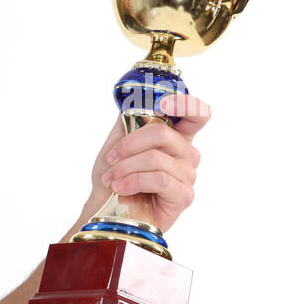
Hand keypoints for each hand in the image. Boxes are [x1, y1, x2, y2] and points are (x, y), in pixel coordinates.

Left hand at [84, 93, 211, 233]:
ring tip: (112, 178)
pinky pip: (160, 179)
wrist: (104, 208)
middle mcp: (187, 154)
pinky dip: (133, 181)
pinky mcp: (184, 196)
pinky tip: (120, 188)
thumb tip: (138, 96)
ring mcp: (188, 175)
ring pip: (157, 158)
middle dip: (129, 144)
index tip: (160, 105)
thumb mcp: (118, 141)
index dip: (185, 104)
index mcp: (176, 137)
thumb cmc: (114, 176)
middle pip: (164, 133)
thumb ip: (132, 118)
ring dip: (126, 167)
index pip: (198, 114)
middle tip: (112, 158)